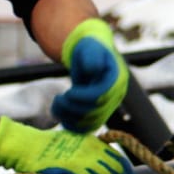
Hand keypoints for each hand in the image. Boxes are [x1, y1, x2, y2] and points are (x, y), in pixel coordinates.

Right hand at [0, 116, 134, 173]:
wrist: (27, 145)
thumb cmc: (48, 148)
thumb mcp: (75, 144)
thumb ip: (89, 154)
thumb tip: (101, 171)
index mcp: (94, 143)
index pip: (120, 160)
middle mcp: (92, 150)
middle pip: (117, 172)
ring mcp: (82, 159)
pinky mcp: (71, 170)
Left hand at [51, 18, 128, 132]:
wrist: (91, 54)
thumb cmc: (89, 48)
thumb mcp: (90, 46)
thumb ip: (92, 56)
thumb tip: (94, 69)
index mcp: (117, 79)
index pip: (102, 95)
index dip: (84, 97)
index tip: (67, 92)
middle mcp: (116, 95)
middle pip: (97, 111)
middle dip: (74, 107)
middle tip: (58, 99)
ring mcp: (109, 105)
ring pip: (92, 122)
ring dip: (71, 117)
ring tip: (56, 104)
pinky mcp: (99, 112)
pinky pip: (88, 126)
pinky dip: (73, 125)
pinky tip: (60, 116)